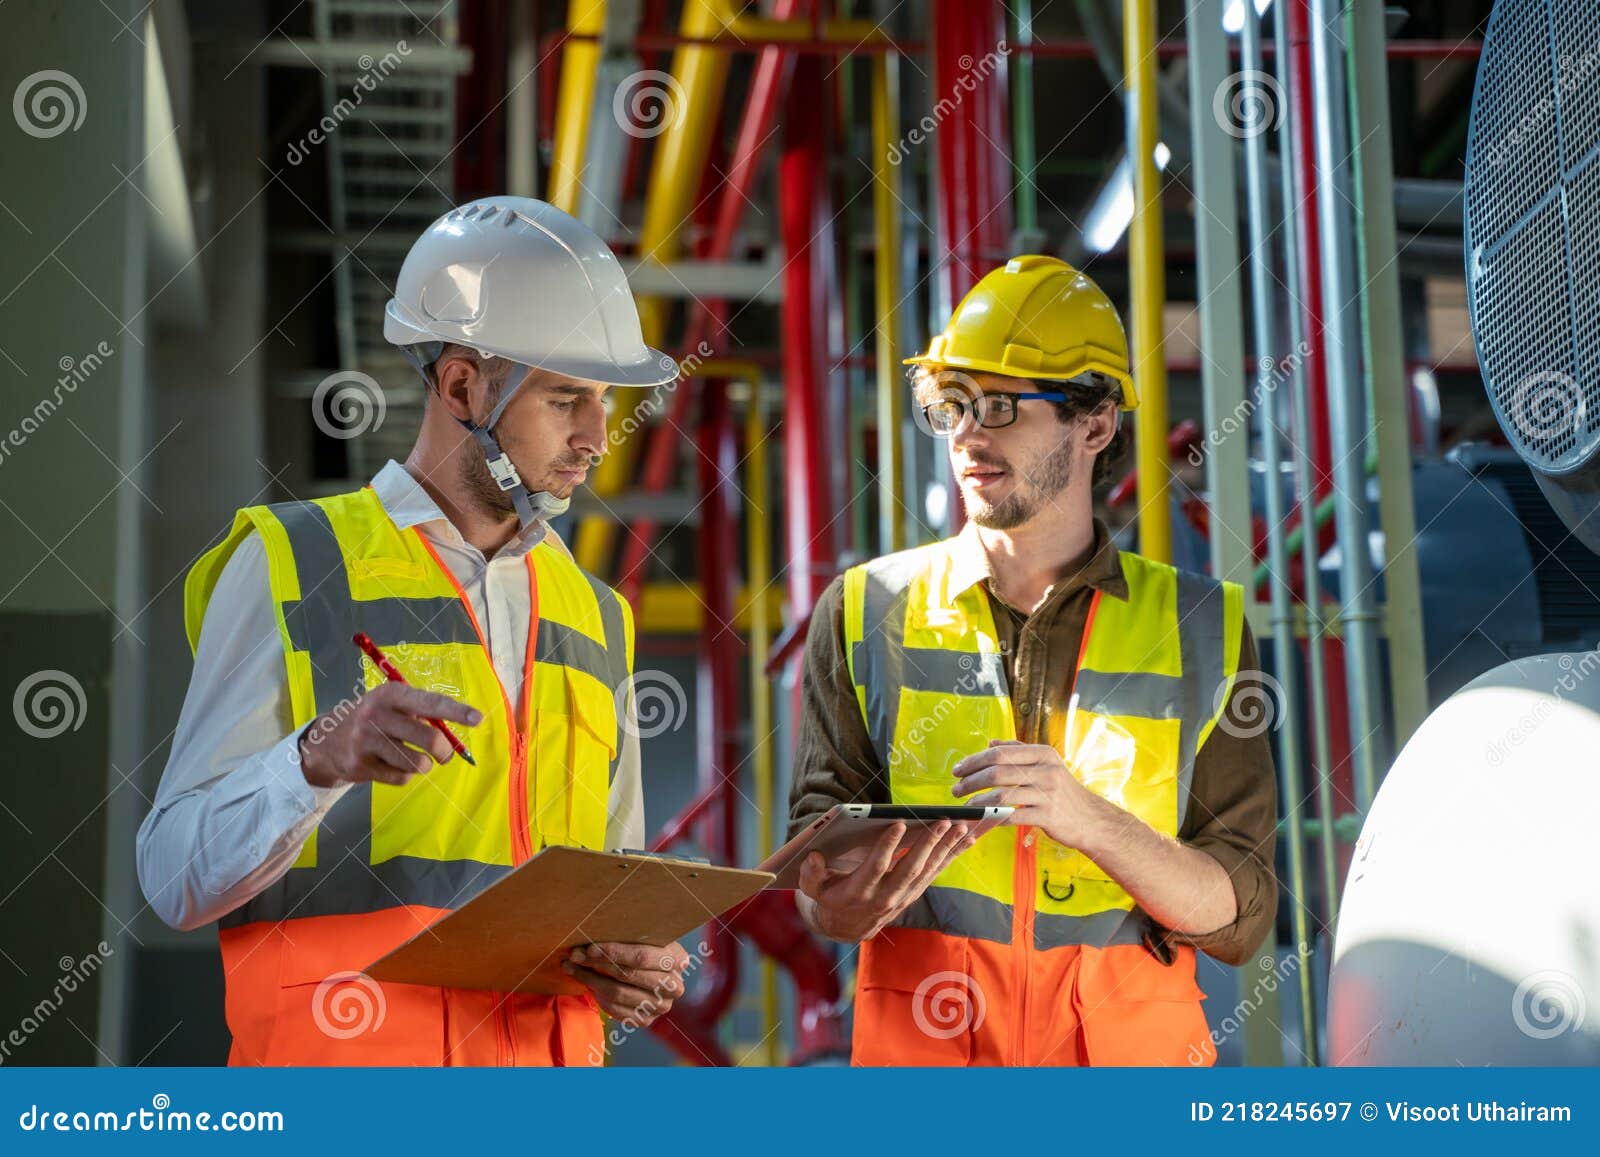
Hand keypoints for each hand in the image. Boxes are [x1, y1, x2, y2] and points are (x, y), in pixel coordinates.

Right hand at [297, 682, 482, 788]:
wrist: (326, 741)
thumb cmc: (374, 720)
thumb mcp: (393, 706)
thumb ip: (422, 715)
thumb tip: (457, 736)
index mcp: (390, 694)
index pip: (430, 702)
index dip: (456, 711)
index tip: (478, 719)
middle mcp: (376, 714)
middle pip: (428, 738)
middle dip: (444, 751)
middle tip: (444, 755)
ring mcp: (366, 741)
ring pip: (416, 763)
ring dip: (423, 766)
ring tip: (415, 760)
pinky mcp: (360, 765)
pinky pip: (400, 778)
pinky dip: (404, 776)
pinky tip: (390, 766)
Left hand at [562, 941, 689, 1025]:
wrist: (655, 972)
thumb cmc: (646, 947)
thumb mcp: (646, 935)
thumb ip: (629, 933)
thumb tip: (595, 927)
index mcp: (677, 959)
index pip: (641, 957)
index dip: (614, 952)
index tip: (590, 948)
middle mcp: (673, 986)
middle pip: (628, 975)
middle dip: (597, 964)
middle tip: (574, 956)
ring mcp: (661, 1006)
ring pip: (618, 993)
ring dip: (590, 979)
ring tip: (573, 968)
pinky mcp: (646, 1019)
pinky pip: (615, 1010)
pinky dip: (597, 995)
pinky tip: (587, 982)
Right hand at [797, 821, 975, 942]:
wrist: (846, 926)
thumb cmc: (829, 897)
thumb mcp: (812, 889)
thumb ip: (810, 874)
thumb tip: (813, 856)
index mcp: (858, 892)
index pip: (876, 867)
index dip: (887, 846)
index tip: (899, 823)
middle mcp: (884, 897)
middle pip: (910, 869)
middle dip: (928, 844)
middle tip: (942, 821)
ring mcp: (902, 898)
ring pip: (928, 872)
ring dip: (946, 849)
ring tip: (962, 827)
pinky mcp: (914, 894)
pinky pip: (935, 874)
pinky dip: (951, 856)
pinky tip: (966, 840)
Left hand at [951, 740, 1111, 850]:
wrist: (1090, 818)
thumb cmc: (1063, 790)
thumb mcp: (1046, 764)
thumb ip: (1019, 750)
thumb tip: (991, 742)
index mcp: (1042, 753)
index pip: (1000, 753)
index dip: (974, 761)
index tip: (957, 770)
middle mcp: (1046, 770)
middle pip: (997, 772)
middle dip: (970, 781)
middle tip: (955, 789)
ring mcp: (1048, 794)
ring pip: (1001, 796)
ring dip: (977, 802)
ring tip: (965, 806)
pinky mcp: (1048, 816)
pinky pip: (1012, 817)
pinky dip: (994, 818)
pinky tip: (983, 820)